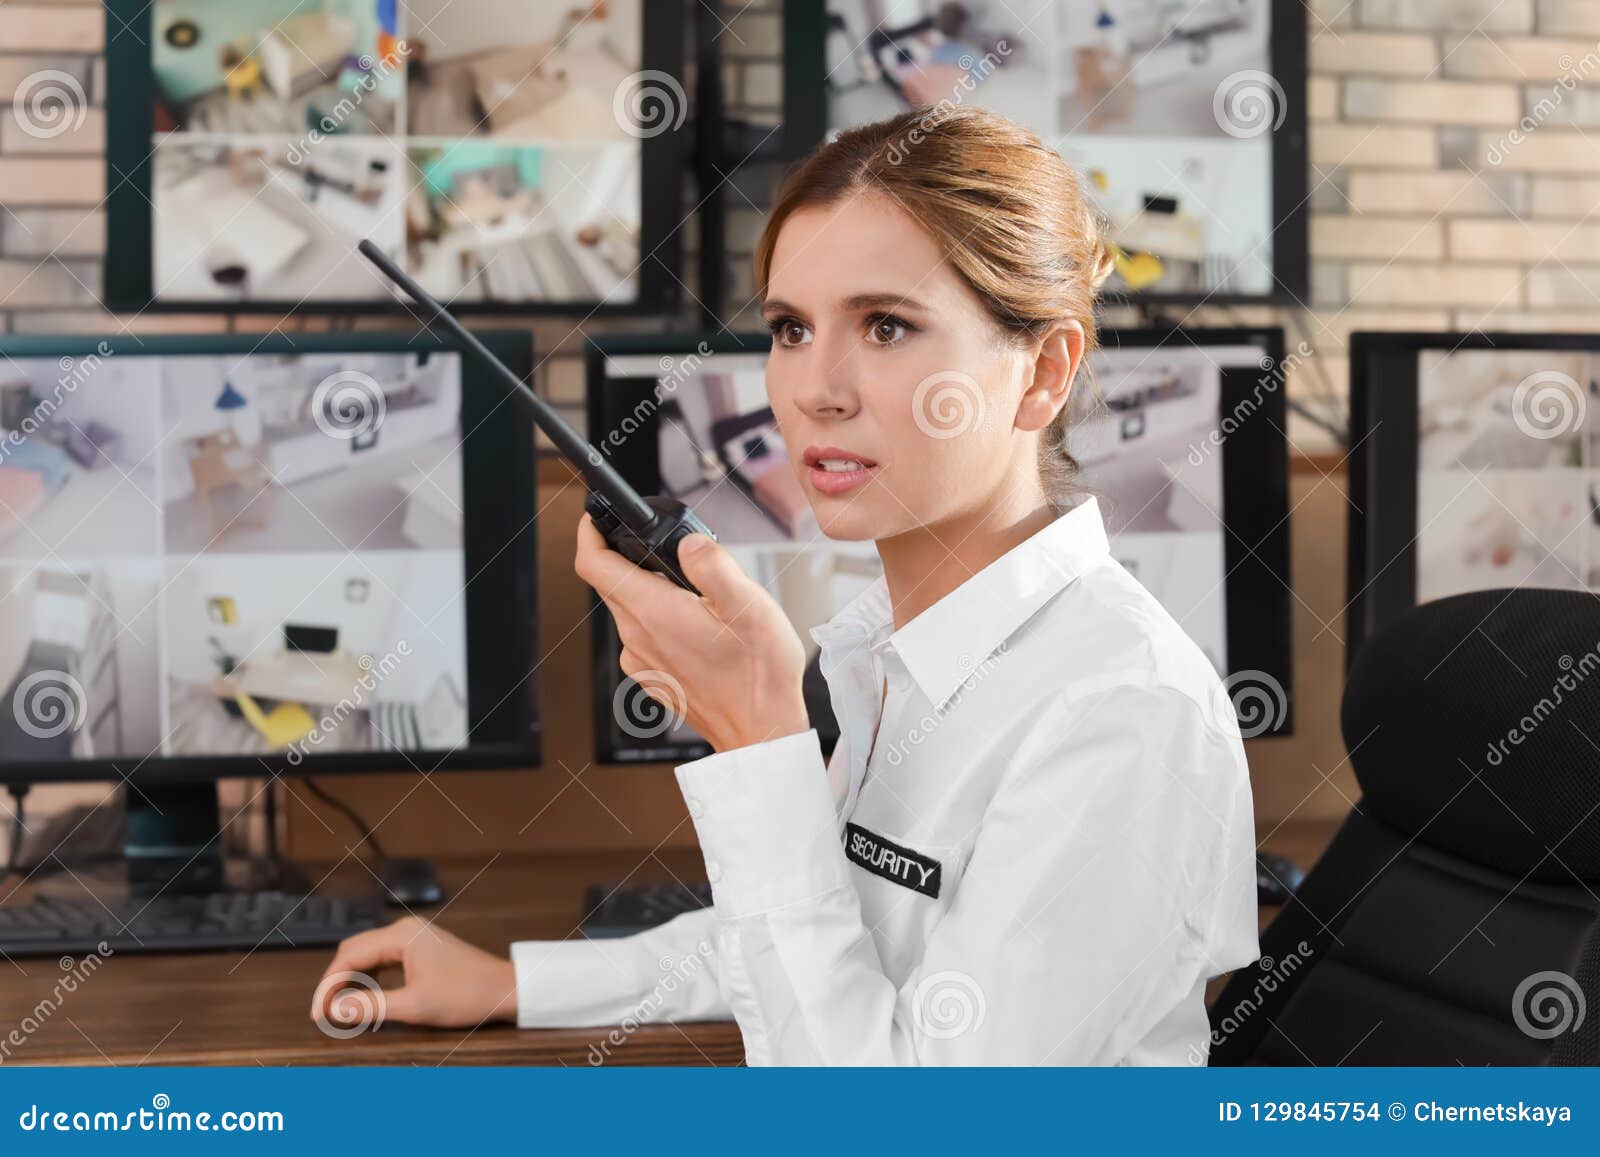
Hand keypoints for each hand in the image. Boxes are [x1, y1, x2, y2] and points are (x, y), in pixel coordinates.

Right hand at [310, 916, 516, 1029]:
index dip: (328, 987)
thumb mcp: (414, 1006)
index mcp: (401, 936)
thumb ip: (371, 1006)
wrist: (505, 989)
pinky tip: (364, 994)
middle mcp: (405, 930)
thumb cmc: (467, 994)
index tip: (317, 1014)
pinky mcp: (421, 948)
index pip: (349, 957)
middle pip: (354, 950)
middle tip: (324, 1012)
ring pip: (368, 954)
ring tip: (339, 1006)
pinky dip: (369, 976)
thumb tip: (334, 1009)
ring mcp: (415, 937)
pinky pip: (384, 958)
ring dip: (351, 978)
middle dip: (335, 981)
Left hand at [574, 514, 809, 751]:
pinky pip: (644, 636)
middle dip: (632, 559)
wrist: (761, 729)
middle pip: (611, 583)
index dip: (591, 532)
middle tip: (671, 552)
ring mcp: (642, 660)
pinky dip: (661, 621)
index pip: (593, 563)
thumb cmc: (758, 674)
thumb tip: (688, 542)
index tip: (598, 519)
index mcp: (652, 612)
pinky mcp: (653, 676)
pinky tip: (698, 628)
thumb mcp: (749, 604)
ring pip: (630, 609)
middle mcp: (637, 637)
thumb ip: (712, 565)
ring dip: (652, 592)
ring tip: (695, 595)